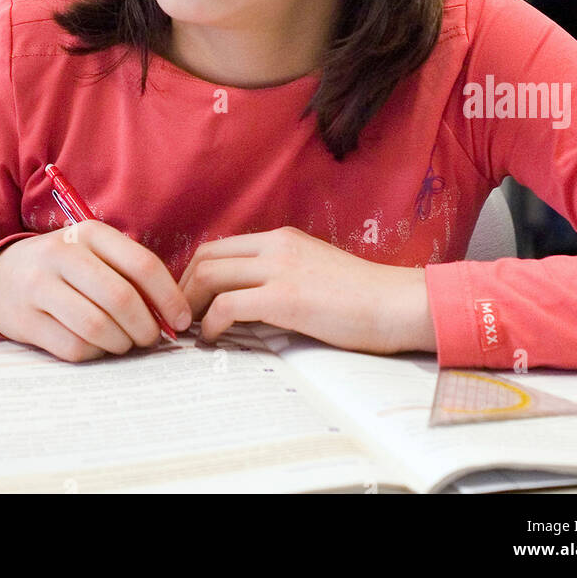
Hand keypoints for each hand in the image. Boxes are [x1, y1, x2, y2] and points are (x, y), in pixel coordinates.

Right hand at [0, 222, 191, 361]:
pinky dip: (95, 354)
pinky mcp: (26, 320)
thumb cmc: (64, 267)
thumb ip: (129, 273)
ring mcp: (40, 287)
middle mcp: (63, 254)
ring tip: (126, 343)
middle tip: (152, 338)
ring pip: (97, 326)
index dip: (169, 297)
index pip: (142, 264)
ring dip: (122, 343)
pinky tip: (98, 347)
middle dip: (146, 326)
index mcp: (89, 233)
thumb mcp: (93, 253)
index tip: (183, 320)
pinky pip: (74, 348)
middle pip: (121, 298)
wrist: (0, 277)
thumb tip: (174, 313)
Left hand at [179, 226, 436, 355]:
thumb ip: (282, 277)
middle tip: (178, 317)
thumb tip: (248, 302)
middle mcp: (276, 246)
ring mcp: (281, 269)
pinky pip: (228, 304)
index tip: (188, 300)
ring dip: (190, 304)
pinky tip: (213, 339)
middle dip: (183, 287)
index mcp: (282, 239)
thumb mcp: (315, 273)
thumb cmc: (362, 298)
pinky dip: (211, 323)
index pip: (220, 246)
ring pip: (211, 275)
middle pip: (207, 256)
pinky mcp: (286, 297)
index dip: (195, 273)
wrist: (397, 304)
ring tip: (188, 330)